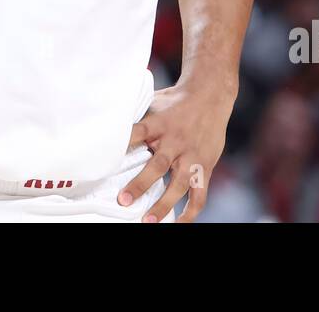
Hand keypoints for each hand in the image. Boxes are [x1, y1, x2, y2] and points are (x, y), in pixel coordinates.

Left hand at [118, 80, 232, 222]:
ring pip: (179, 183)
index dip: (124, 144)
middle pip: (158, 164)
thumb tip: (109, 126)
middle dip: (140, 184)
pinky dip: (191, 211)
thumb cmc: (176, 101)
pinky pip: (199, 193)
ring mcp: (192, 155)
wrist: (211, 95)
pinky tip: (179, 223)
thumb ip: (138, 117)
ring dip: (164, 204)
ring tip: (148, 220)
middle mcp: (176, 141)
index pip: (138, 133)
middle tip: (124, 200)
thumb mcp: (154, 102)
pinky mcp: (205, 166)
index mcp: (159, 124)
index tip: (107, 157)